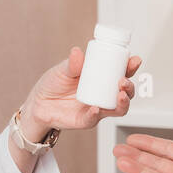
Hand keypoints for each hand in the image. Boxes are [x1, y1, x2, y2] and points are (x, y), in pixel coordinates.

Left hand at [18, 47, 142, 138]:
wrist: (38, 103)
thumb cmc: (54, 84)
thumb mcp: (62, 70)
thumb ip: (71, 63)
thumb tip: (78, 52)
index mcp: (101, 78)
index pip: (121, 72)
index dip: (131, 66)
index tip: (134, 60)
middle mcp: (103, 94)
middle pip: (126, 92)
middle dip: (129, 86)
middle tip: (123, 81)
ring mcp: (98, 107)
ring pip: (118, 108)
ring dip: (123, 102)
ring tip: (119, 95)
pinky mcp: (87, 120)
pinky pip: (96, 118)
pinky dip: (97, 113)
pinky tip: (96, 108)